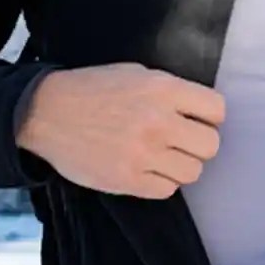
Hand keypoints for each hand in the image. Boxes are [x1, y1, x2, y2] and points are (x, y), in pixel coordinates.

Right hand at [16, 63, 224, 198]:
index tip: (197, 119)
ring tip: (162, 157)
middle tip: (181, 141)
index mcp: (162, 90)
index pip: (217, 110)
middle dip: (198, 143)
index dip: (209, 116)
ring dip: (181, 165)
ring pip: (193, 172)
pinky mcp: (127, 180)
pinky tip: (145, 169)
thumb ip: (169, 91)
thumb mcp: (135, 73)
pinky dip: (161, 182)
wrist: (47, 113)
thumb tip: (200, 111)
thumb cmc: (92, 90)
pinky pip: (167, 190)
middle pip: (210, 145)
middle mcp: (158, 122)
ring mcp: (143, 154)